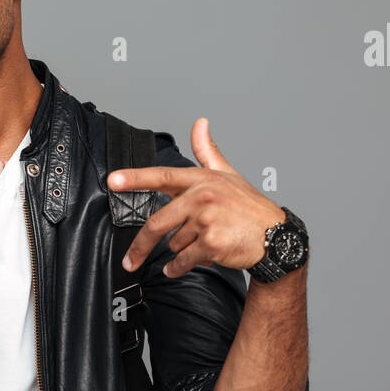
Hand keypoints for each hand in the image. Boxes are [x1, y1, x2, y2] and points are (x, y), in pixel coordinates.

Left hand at [106, 117, 284, 277]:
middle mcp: (203, 197)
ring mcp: (207, 220)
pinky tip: (187, 265)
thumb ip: (208, 151)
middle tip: (130, 261)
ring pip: (174, 244)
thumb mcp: (228, 175)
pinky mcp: (212, 242)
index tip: (113, 180)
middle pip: (158, 223)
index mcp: (202, 180)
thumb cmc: (248, 207)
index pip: (163, 177)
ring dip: (182, 251)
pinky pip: (183, 260)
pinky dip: (180, 268)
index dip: (135, 178)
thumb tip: (200, 123)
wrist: (276, 237)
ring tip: (204, 243)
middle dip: (140, 246)